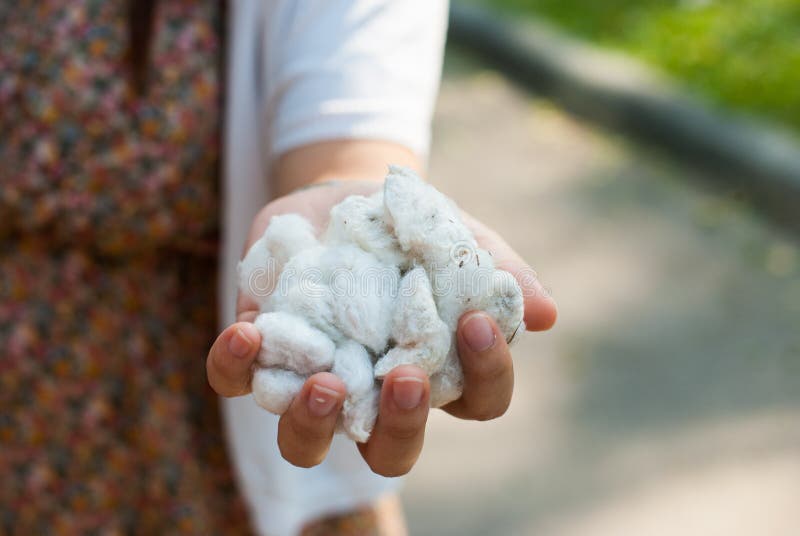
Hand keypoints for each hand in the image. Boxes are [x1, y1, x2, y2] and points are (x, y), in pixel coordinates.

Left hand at [206, 180, 556, 475]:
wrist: (345, 196)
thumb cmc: (413, 230)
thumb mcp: (460, 239)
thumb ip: (498, 273)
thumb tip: (547, 314)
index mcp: (438, 370)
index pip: (477, 402)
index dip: (484, 375)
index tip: (472, 321)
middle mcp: (375, 393)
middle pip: (391, 451)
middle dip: (399, 427)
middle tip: (402, 379)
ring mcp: (315, 377)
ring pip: (307, 443)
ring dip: (313, 424)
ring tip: (322, 382)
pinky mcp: (261, 352)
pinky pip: (239, 382)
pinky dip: (236, 366)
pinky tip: (246, 331)